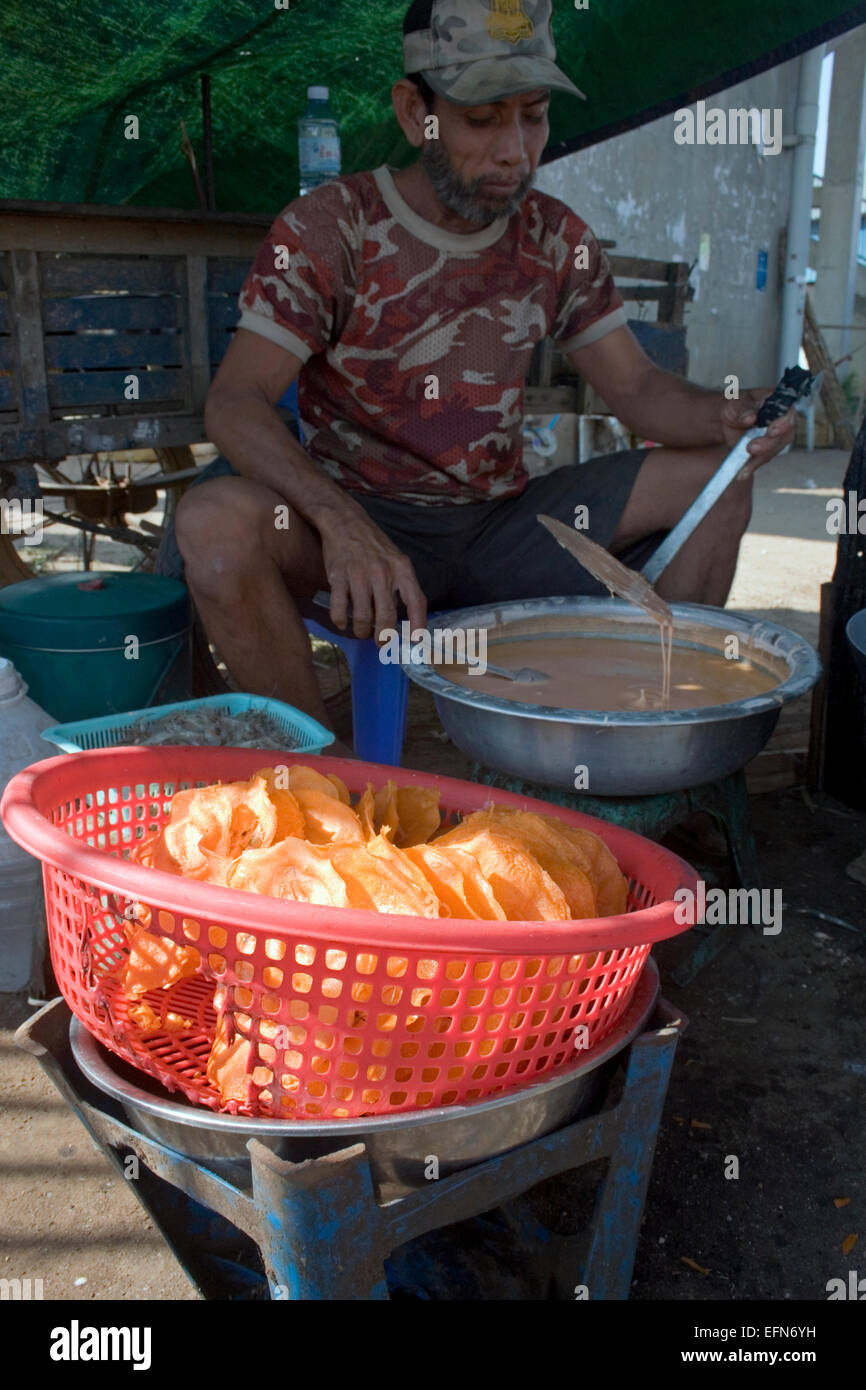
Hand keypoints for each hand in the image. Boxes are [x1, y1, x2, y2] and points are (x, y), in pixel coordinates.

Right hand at [318, 507, 426, 640]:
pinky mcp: (339, 576)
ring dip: (361, 631)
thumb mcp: (395, 560)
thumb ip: (399, 585)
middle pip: (386, 616)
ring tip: (360, 632)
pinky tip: (342, 622)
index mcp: (401, 569)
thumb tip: (399, 617)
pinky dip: (340, 620)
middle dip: (383, 637)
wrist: (345, 522)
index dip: (418, 625)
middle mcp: (382, 573)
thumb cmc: (373, 545)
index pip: (416, 601)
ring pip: (363, 617)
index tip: (416, 642)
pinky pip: (340, 608)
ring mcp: (359, 575)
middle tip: (381, 643)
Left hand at [719, 387, 795, 480]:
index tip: (771, 432)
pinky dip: (751, 467)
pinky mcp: (767, 451)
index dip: (782, 424)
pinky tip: (742, 474)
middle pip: (784, 436)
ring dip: (758, 459)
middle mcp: (783, 422)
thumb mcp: (735, 404)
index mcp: (779, 404)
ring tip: (743, 466)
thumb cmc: (736, 407)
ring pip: (773, 451)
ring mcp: (777, 439)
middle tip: (751, 448)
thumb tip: (751, 417)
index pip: (787, 414)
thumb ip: (743, 409)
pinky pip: (761, 460)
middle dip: (768, 445)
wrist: (728, 421)